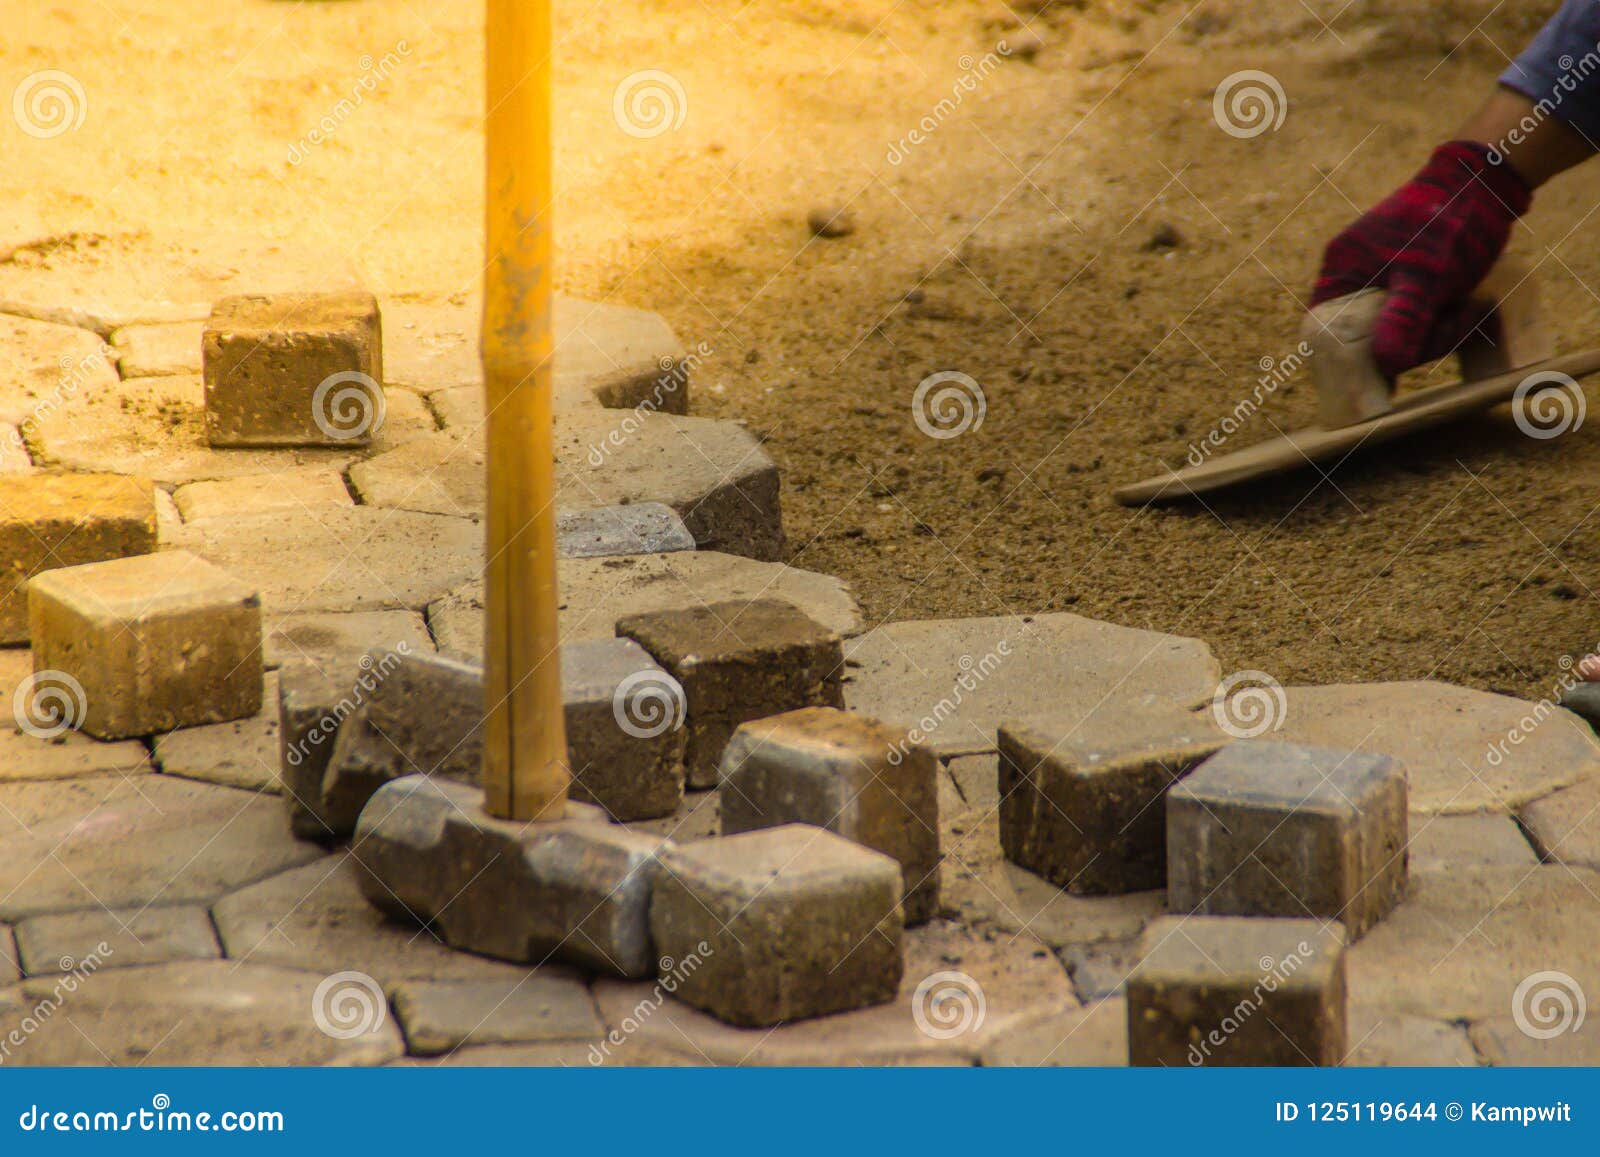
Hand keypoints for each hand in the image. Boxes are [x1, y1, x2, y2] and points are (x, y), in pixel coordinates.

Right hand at [1311, 141, 1529, 378]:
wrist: (1484, 180)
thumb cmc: (1447, 222)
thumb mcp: (1426, 276)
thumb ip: (1403, 319)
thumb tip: (1385, 366)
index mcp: (1340, 271)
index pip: (1326, 332)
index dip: (1349, 362)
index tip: (1383, 380)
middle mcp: (1353, 278)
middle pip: (1366, 338)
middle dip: (1410, 344)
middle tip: (1448, 329)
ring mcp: (1381, 280)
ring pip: (1396, 332)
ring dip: (1432, 333)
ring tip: (1464, 310)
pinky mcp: (1407, 282)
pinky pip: (1414, 319)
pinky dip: (1438, 322)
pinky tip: (1464, 308)